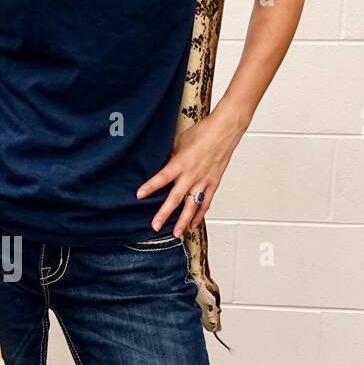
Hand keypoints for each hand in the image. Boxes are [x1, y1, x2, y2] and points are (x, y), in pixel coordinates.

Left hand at [134, 105, 246, 236]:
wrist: (224, 131)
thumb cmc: (202, 133)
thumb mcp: (179, 142)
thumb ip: (169, 156)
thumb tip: (159, 165)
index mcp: (180, 163)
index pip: (161, 178)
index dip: (150, 187)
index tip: (139, 195)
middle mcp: (191, 175)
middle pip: (175, 198)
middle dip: (164, 213)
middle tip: (155, 226)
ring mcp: (203, 181)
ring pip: (192, 206)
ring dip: (183, 221)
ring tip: (176, 233)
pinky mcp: (213, 184)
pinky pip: (205, 203)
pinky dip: (200, 215)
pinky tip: (193, 225)